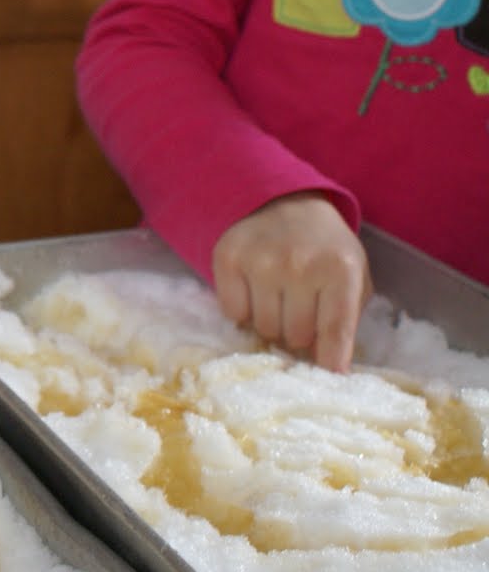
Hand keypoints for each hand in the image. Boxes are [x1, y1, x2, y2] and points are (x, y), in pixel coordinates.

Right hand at [211, 191, 370, 371]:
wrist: (281, 200)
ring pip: (263, 328)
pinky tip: (253, 291)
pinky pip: (233, 312)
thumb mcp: (352, 274)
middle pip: (295, 335)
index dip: (332, 359)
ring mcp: (260, 262)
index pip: (335, 329)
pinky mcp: (227, 259)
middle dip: (298, 333)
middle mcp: (299, 265)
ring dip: (271, 322)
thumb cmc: (323, 247)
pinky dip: (243, 310)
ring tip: (277, 300)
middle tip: (299, 313)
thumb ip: (345, 318)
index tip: (330, 378)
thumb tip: (329, 367)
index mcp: (340, 269)